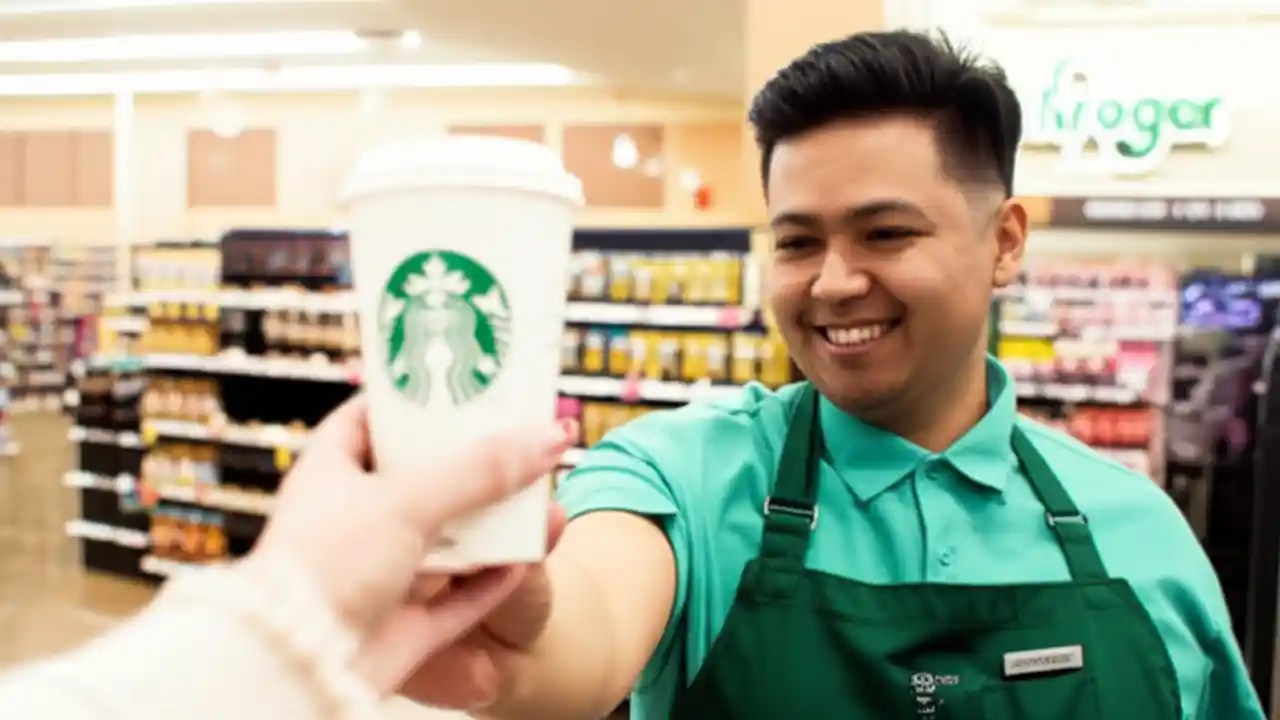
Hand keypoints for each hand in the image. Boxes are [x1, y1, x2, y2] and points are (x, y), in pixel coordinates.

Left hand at [243, 394, 573, 694]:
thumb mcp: (406, 499)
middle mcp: (354, 522)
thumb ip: (481, 468)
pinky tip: (525, 559)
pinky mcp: (405, 624)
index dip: (410, 401)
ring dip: (490, 522)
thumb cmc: (323, 568)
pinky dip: (492, 580)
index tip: (456, 385)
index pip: (368, 420)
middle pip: (421, 479)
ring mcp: (380, 574)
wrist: (300, 668)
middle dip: (469, 462)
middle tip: (514, 435)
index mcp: (330, 475)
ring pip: (448, 539)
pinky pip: (461, 596)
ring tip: (532, 493)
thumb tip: (548, 437)